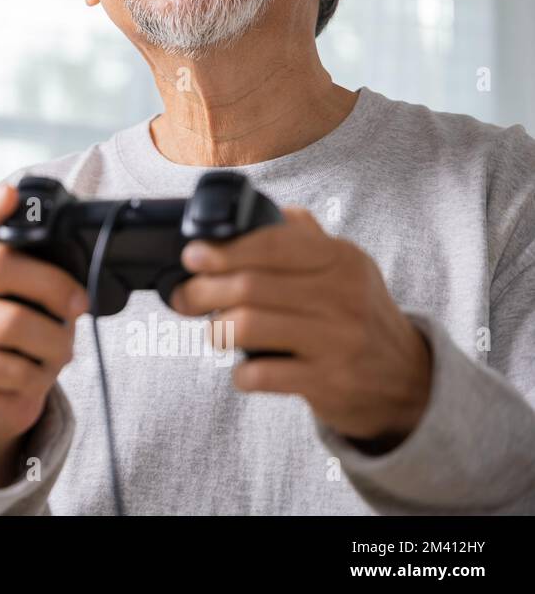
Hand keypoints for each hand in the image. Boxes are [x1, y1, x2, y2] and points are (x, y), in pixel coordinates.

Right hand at [0, 182, 87, 484]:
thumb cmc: (9, 332)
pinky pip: (14, 369)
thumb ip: (34, 274)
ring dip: (54, 341)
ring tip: (60, 348)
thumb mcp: (17, 296)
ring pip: (14, 324)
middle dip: (53, 285)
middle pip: (0, 267)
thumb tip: (77, 284)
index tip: (11, 193)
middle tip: (80, 305)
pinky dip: (39, 374)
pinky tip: (35, 373)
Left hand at [169, 207, 431, 445]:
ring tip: (213, 330)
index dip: (222, 248)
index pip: (271, 243)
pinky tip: (243, 369)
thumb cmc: (359, 316)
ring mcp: (337, 342)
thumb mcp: (346, 267)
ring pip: (246, 327)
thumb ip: (303, 236)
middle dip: (203, 290)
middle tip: (184, 296)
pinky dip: (240, 373)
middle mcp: (342, 297)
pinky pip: (261, 374)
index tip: (192, 255)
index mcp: (341, 260)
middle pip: (248, 286)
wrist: (409, 382)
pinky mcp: (328, 382)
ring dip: (215, 329)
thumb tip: (254, 210)